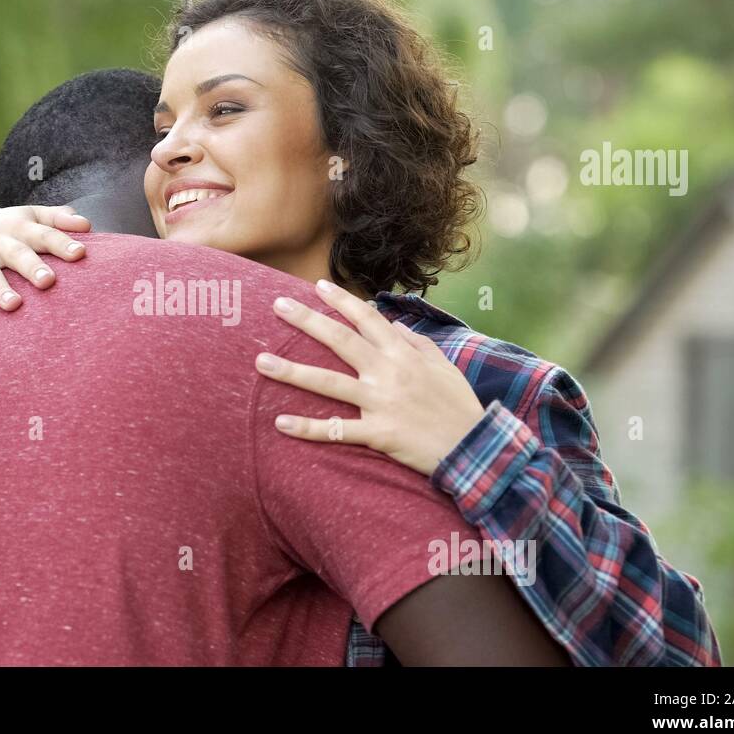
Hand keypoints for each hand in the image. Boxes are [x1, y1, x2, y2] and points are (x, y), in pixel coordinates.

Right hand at [0, 205, 90, 327]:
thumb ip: (56, 219)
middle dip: (31, 266)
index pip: (44, 234)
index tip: (80, 254)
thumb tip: (86, 224)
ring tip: (14, 305)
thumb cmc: (1, 228)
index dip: (62, 243)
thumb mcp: (27, 216)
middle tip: (48, 281)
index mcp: (19, 227)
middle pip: (16, 253)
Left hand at [254, 279, 486, 476]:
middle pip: (340, 340)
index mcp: (403, 354)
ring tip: (260, 363)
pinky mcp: (377, 433)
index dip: (342, 301)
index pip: (368, 319)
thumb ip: (417, 343)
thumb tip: (395, 325)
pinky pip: (336, 430)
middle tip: (276, 304)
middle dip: (306, 320)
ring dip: (292, 372)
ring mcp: (380, 403)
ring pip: (328, 383)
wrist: (473, 447)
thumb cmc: (458, 406)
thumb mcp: (443, 366)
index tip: (317, 286)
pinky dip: (308, 428)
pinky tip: (280, 423)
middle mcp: (388, 373)